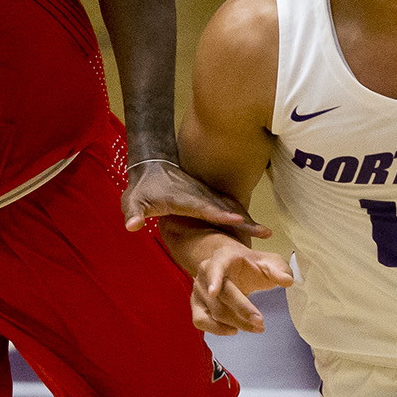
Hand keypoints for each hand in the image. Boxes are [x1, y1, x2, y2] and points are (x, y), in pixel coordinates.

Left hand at [122, 160, 270, 237]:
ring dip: (248, 218)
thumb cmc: (142, 187)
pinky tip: (252, 224)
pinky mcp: (209, 195)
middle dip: (245, 221)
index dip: (221, 216)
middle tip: (264, 232)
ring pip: (231, 206)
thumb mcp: (132, 200)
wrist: (152, 164)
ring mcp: (206, 194)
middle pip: (226, 209)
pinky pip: (229, 204)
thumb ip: (132, 213)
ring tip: (264, 231)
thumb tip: (131, 226)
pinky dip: (242, 213)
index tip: (238, 221)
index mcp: (184, 199)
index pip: (206, 208)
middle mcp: (199, 195)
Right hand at [191, 238, 293, 335]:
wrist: (235, 268)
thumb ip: (280, 270)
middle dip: (242, 310)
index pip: (215, 267)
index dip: (214, 278)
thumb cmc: (253, 265)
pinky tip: (234, 330)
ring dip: (237, 322)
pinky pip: (201, 321)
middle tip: (261, 323)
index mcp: (222, 257)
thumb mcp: (269, 263)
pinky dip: (216, 329)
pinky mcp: (196, 305)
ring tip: (257, 327)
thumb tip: (287, 281)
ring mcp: (198, 290)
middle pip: (221, 296)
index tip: (214, 292)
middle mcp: (205, 273)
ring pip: (214, 311)